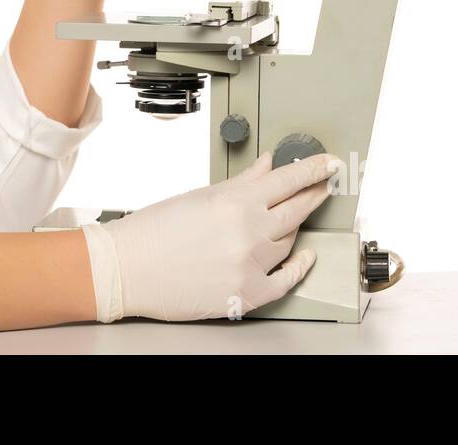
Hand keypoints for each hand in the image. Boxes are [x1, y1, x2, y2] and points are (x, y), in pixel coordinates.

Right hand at [79, 151, 342, 321]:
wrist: (126, 270)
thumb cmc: (155, 231)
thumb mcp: (201, 196)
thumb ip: (243, 181)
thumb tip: (269, 165)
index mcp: (236, 202)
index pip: (289, 179)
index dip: (315, 169)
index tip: (330, 163)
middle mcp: (249, 233)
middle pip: (298, 210)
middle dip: (314, 195)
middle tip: (323, 186)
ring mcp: (251, 266)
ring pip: (289, 243)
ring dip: (292, 229)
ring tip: (289, 218)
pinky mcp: (248, 295)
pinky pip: (285, 281)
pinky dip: (298, 268)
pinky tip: (304, 257)